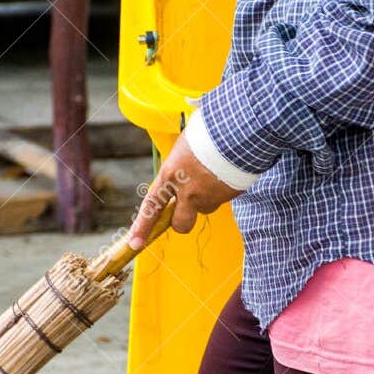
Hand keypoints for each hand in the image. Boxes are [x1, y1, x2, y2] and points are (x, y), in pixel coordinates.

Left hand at [127, 135, 242, 250]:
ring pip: (206, 207)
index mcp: (171, 174)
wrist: (237, 130)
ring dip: (207, 197)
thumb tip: (178, 178)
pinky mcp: (228, 197)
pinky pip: (223, 198)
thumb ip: (177, 168)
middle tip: (187, 207)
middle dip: (182, 221)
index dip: (142, 226)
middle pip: (181, 224)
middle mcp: (188, 191)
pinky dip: (224, 188)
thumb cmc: (207, 132)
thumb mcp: (183, 147)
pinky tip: (227, 170)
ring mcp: (209, 196)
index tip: (135, 244)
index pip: (152, 206)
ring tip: (214, 173)